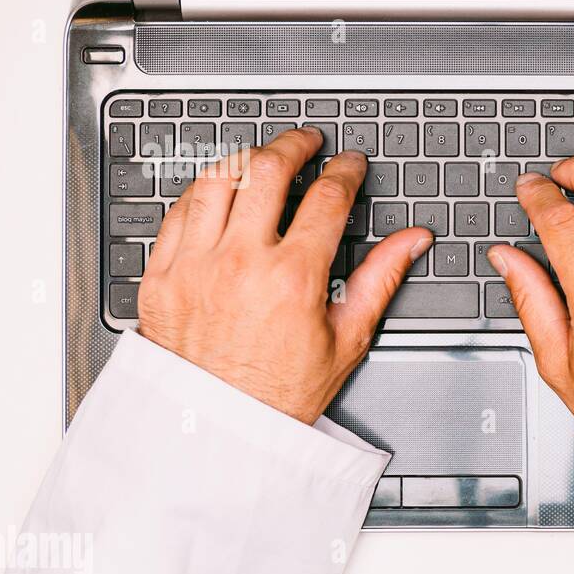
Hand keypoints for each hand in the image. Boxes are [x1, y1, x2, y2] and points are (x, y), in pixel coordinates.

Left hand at [137, 127, 432, 423]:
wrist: (220, 430)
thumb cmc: (281, 394)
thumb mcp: (347, 338)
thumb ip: (381, 278)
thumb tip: (412, 242)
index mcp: (292, 278)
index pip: (326, 198)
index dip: (345, 171)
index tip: (350, 164)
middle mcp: (240, 262)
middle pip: (268, 170)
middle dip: (294, 145)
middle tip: (308, 142)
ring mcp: (195, 264)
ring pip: (219, 179)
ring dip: (246, 159)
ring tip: (264, 158)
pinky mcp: (162, 274)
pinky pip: (179, 209)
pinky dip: (204, 190)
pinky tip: (220, 190)